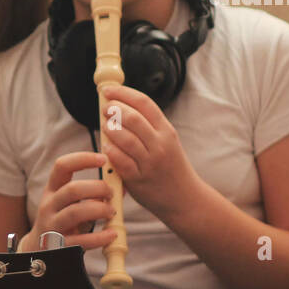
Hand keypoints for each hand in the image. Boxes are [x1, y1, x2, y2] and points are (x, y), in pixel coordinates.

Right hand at [23, 151, 119, 253]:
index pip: (62, 166)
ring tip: (112, 212)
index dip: (83, 159)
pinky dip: (100, 237)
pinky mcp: (59, 245)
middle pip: (72, 189)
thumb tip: (121, 185)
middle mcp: (49, 205)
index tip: (103, 159)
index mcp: (52, 189)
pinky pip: (81, 240)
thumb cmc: (63, 221)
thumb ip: (94, 194)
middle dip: (97, 188)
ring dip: (99, 209)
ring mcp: (52, 225)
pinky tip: (112, 234)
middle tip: (111, 194)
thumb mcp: (72, 203)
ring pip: (75, 212)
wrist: (40, 250)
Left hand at [98, 84, 200, 220]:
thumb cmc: (169, 166)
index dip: (123, 93)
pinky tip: (106, 147)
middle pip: (133, 118)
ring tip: (104, 126)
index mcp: (166, 131)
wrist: (185, 198)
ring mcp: (150, 162)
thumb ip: (147, 126)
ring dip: (110, 129)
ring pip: (126, 138)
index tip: (108, 89)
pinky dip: (111, 151)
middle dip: (115, 109)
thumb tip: (118, 106)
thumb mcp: (166, 142)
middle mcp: (160, 144)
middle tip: (104, 108)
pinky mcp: (139, 179)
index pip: (144, 103)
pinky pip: (121, 161)